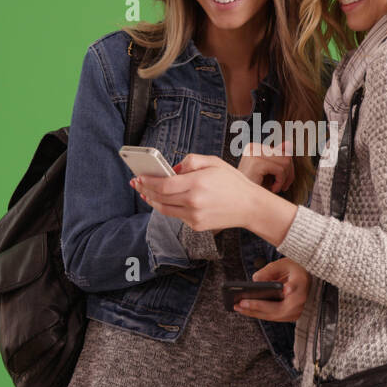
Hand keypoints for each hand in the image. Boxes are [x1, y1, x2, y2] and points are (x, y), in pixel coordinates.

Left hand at [132, 154, 260, 232]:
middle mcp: (194, 202)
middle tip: (136, 183)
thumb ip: (191, 161)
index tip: (139, 177)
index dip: (148, 181)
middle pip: (160, 198)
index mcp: (197, 183)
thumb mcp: (214, 162)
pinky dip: (168, 207)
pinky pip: (177, 215)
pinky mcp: (197, 226)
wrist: (250, 206)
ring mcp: (195, 216)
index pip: (164, 185)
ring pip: (165, 209)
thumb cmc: (233, 182)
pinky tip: (164, 201)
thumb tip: (172, 169)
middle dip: (145, 189)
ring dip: (152, 200)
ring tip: (145, 193)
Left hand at [233, 258, 309, 322]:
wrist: (306, 279)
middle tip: (241, 303)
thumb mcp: (282, 263)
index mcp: (301, 282)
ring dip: (255, 312)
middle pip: (279, 308)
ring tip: (238, 307)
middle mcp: (301, 299)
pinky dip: (259, 313)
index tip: (287, 288)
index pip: (297, 286)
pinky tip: (246, 309)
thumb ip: (269, 270)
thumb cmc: (293, 269)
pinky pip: (273, 317)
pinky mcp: (291, 316)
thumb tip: (255, 281)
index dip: (292, 288)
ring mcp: (297, 310)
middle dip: (258, 306)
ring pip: (274, 316)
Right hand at [237, 141, 293, 193]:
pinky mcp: (256, 162)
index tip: (284, 182)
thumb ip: (278, 157)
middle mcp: (253, 147)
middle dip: (288, 174)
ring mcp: (254, 153)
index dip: (288, 169)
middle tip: (283, 187)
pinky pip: (280, 170)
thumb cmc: (254, 188)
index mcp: (254, 147)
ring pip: (285, 162)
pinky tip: (272, 189)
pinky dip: (280, 182)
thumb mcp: (269, 172)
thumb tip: (289, 143)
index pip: (283, 152)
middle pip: (286, 155)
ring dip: (284, 179)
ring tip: (275, 188)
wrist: (241, 199)